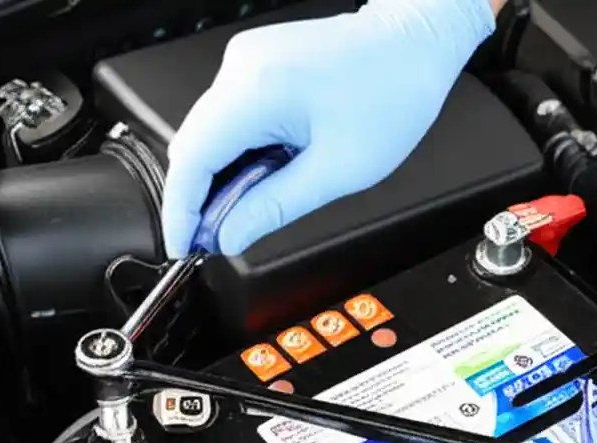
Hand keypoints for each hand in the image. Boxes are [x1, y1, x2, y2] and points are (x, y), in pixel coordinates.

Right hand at [161, 0, 495, 256]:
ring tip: (253, 203)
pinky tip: (265, 167)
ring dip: (222, 173)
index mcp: (256, 93)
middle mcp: (240, 69)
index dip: (181, 211)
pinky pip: (228, 113)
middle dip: (199, 197)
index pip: (191, 161)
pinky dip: (237, 148)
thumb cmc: (392, 93)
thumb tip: (231, 235)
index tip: (184, 244)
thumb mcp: (337, 171)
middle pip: (191, 146)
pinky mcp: (255, 62)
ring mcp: (245, 61)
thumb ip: (274, 207)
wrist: (415, 43)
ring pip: (208, 131)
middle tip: (218, 237)